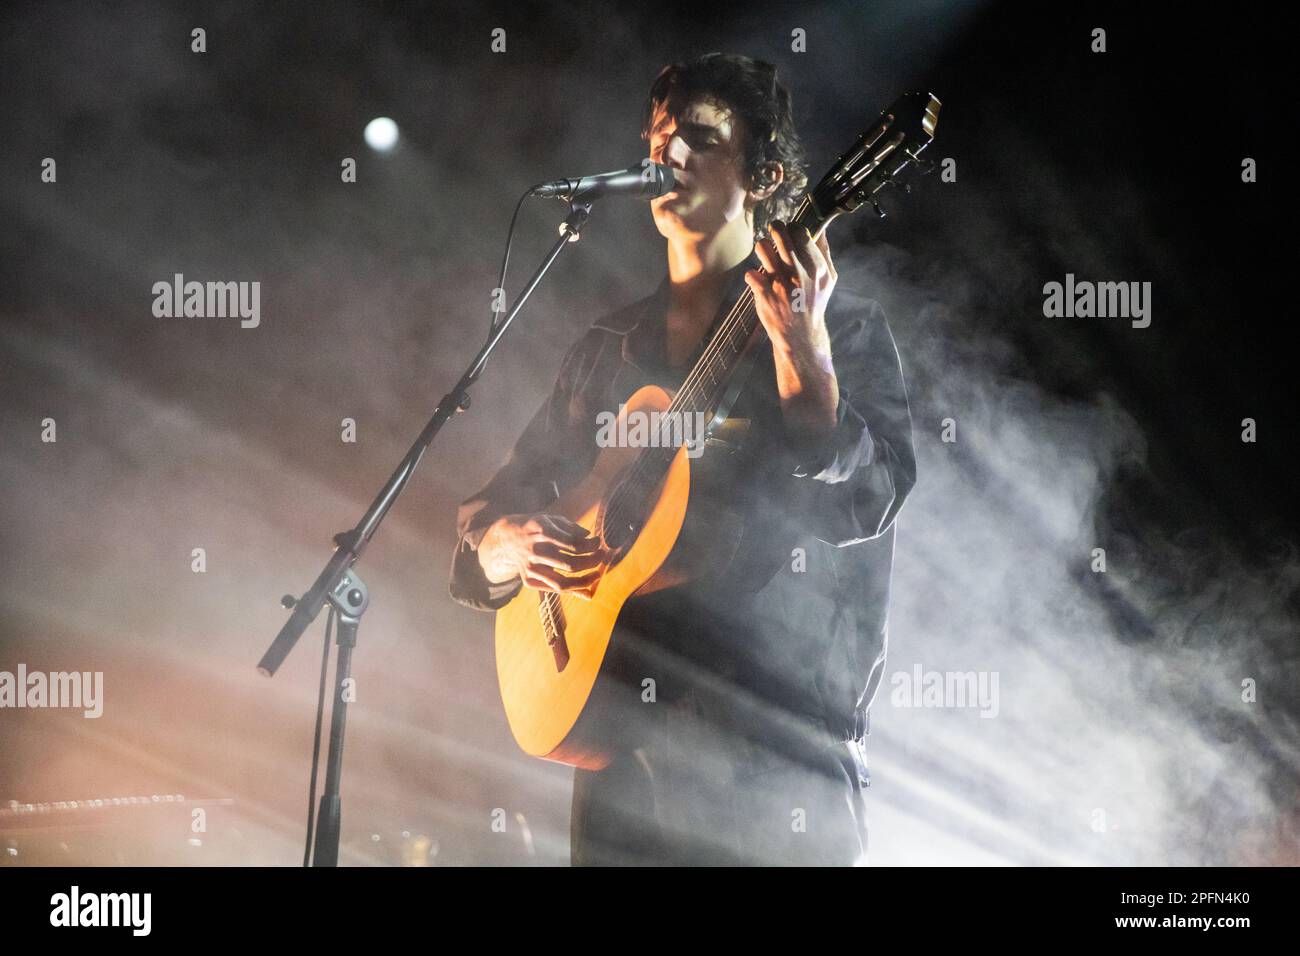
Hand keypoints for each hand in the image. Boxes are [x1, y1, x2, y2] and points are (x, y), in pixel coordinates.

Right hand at [477, 513, 607, 597]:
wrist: (507, 539)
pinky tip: (586, 587)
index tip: (598, 543)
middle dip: (591, 562)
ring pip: (563, 582)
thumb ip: (571, 528)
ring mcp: (531, 568)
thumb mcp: (551, 520)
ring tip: (597, 574)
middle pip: (570, 564)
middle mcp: (535, 551)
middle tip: (602, 556)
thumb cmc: (535, 528)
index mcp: (541, 531)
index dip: (589, 545)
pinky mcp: (528, 580)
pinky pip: (554, 589)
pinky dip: (572, 589)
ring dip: (585, 580)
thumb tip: (589, 537)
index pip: (572, 544)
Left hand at [744, 219, 837, 352]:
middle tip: (772, 234)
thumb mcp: (828, 278)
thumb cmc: (813, 303)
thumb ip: (824, 252)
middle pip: (780, 233)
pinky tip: (759, 281)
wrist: (801, 334)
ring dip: (762, 249)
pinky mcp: (765, 295)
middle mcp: (799, 273)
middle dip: (774, 230)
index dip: (791, 228)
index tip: (789, 233)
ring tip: (765, 256)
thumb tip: (820, 228)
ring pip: (762, 247)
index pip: (799, 231)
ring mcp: (781, 284)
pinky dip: (752, 276)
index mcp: (816, 266)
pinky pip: (750, 273)